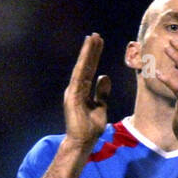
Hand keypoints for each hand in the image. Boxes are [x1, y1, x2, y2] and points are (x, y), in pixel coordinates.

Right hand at [63, 34, 110, 150]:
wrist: (82, 142)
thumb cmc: (90, 128)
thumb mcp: (100, 107)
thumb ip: (102, 93)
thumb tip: (105, 77)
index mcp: (82, 90)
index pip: (90, 70)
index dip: (94, 56)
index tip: (98, 43)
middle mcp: (76, 88)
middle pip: (86, 66)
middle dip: (91, 50)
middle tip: (96, 35)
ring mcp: (73, 91)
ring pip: (82, 68)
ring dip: (87, 53)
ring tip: (92, 38)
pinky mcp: (73, 96)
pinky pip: (79, 76)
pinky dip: (83, 64)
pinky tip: (87, 53)